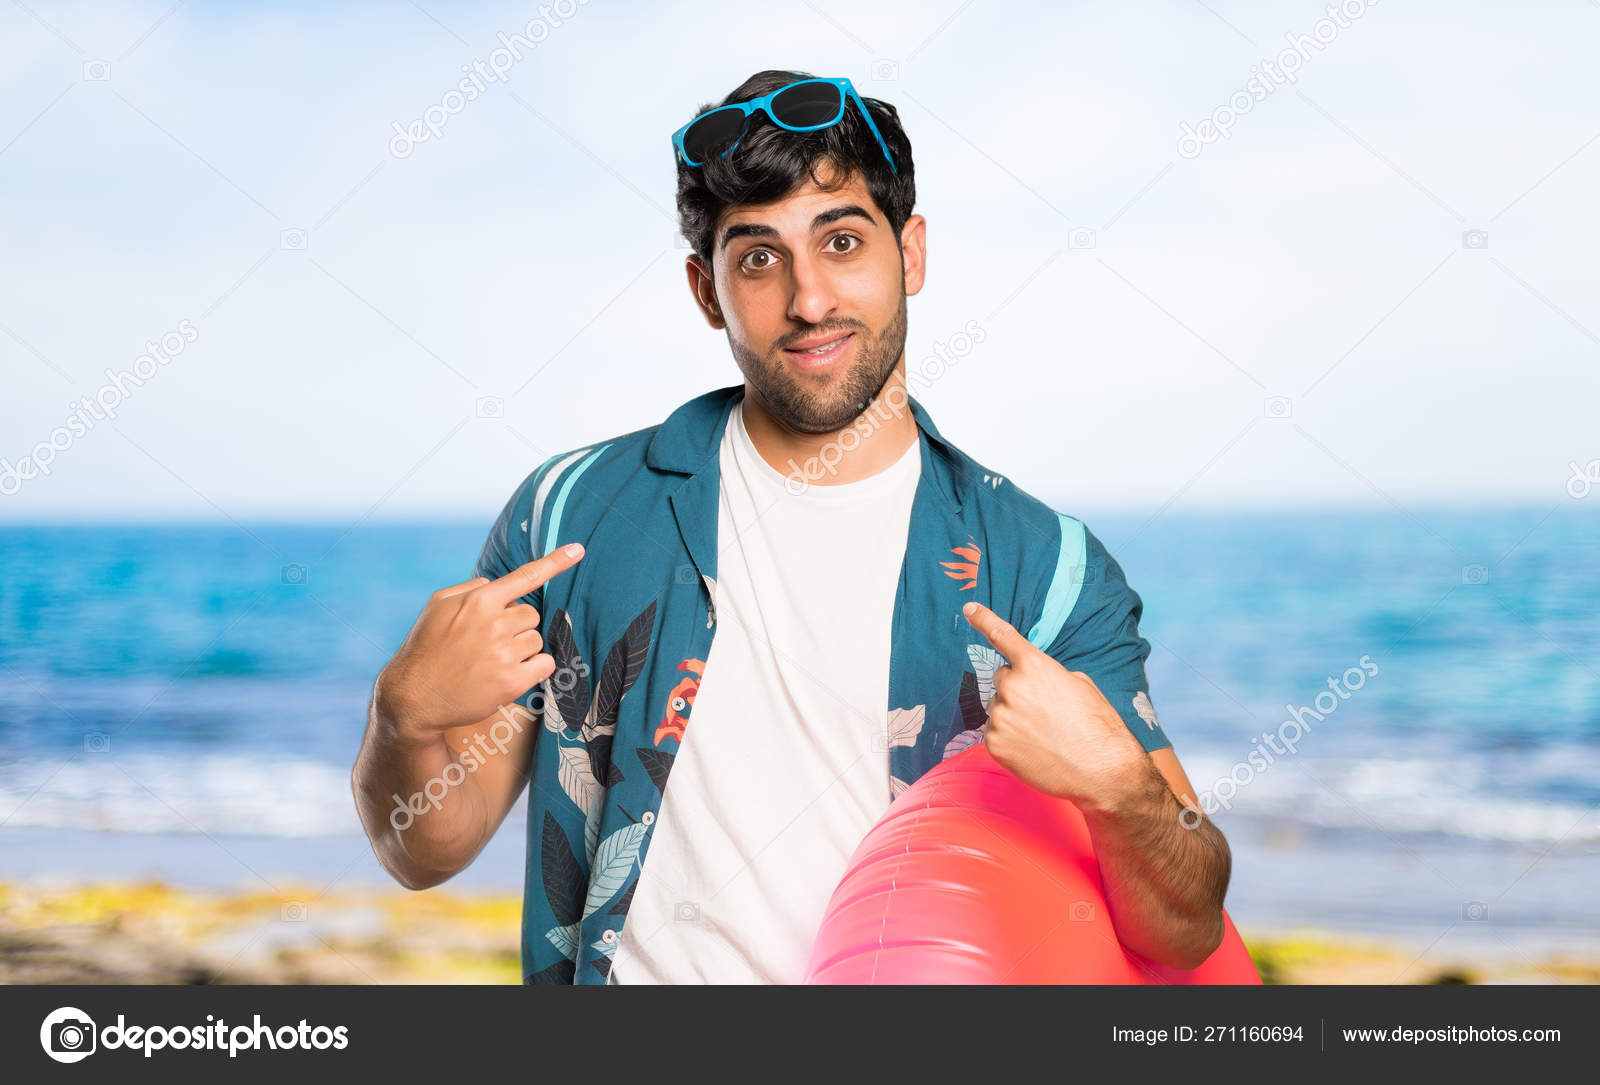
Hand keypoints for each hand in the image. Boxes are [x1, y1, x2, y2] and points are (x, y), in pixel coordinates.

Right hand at [377, 544, 584, 742]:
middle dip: (516, 625)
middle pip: (532, 614)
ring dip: (522, 648)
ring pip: (537, 639)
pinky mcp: (513, 682)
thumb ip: (471, 589)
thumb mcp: (438, 605)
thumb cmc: (426, 647)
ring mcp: (505, 654)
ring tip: (492, 660)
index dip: (556, 562)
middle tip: (490, 641)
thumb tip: (498, 584)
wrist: (414, 697)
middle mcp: (495, 624)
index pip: (525, 576)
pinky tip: (509, 674)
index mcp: (479, 601)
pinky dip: (534, 669)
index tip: (579, 549)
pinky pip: (545, 664)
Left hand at [962, 600, 1146, 808]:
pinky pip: (994, 732)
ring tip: (1043, 733)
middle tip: (1043, 710)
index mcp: (1035, 666)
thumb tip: (1033, 681)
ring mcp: (1000, 716)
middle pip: (1003, 679)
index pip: (1004, 636)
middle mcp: (1012, 687)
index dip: (984, 619)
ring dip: (1014, 715)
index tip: (968, 608)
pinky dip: (1009, 739)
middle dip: (1018, 689)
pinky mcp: (994, 743)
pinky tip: (1033, 748)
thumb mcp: (1080, 685)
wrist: (1102, 771)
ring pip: (999, 707)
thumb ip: (1048, 674)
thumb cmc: (1097, 726)